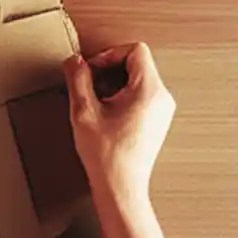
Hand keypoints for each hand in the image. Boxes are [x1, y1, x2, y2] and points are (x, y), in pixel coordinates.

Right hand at [63, 42, 175, 204]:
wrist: (121, 187)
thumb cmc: (106, 155)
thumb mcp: (84, 111)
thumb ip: (78, 79)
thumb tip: (75, 61)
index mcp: (149, 91)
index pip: (135, 51)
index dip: (109, 54)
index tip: (92, 69)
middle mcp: (162, 98)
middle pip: (137, 64)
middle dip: (110, 70)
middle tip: (90, 87)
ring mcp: (162, 110)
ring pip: (139, 79)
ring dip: (114, 84)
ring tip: (97, 104)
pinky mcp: (157, 121)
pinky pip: (142, 95)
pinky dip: (122, 96)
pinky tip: (106, 115)